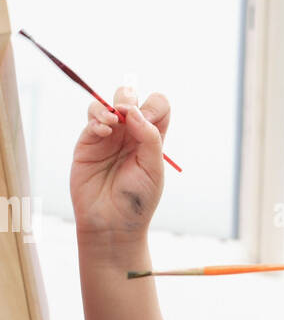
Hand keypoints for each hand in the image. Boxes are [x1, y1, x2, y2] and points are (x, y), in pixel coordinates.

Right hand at [71, 85, 170, 242]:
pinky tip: (103, 131)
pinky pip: (92, 119)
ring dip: (110, 105)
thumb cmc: (137, 199)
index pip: (158, 106)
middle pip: (130, 97)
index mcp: (152, 138)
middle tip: (128, 116)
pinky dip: (97, 118)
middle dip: (130, 97)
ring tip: (112, 122)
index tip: (149, 123)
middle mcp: (130, 133)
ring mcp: (108, 136)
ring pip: (107, 103)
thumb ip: (150, 137)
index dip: (154, 106)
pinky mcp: (88, 142)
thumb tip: (134, 110)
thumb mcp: (154, 169)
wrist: (111, 222)